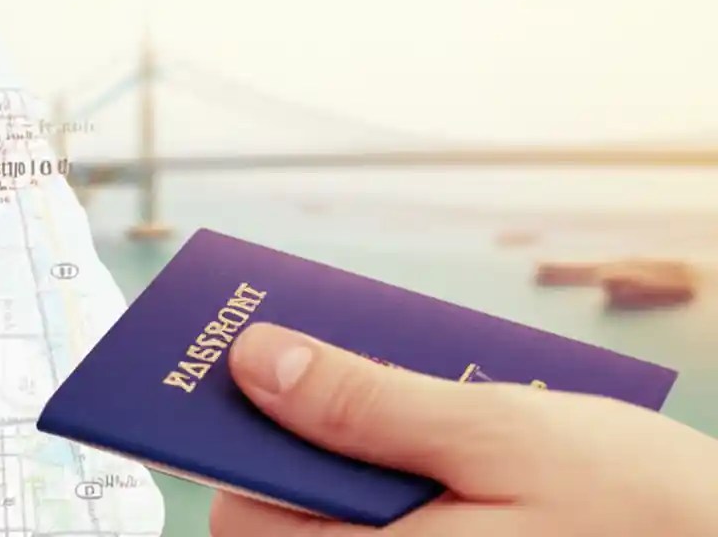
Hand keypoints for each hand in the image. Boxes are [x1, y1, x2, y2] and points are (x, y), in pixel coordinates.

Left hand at [211, 323, 717, 535]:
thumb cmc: (638, 512)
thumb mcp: (496, 437)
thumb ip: (368, 405)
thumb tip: (257, 362)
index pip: (241, 514)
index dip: (232, 437)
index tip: (232, 366)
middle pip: (294, 502)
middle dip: (308, 423)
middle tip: (347, 356)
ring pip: (348, 499)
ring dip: (364, 433)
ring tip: (419, 386)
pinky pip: (400, 510)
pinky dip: (405, 460)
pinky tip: (451, 423)